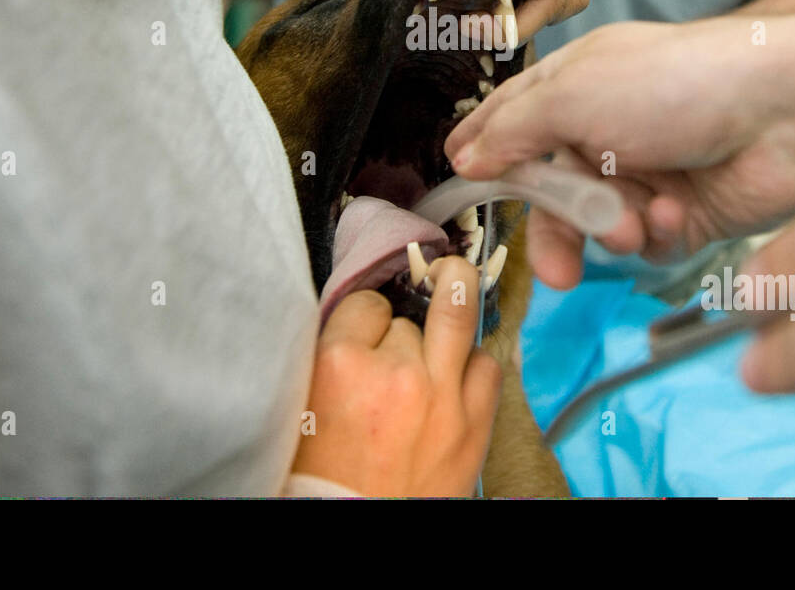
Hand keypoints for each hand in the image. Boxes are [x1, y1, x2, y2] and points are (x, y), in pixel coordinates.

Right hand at [291, 257, 501, 495]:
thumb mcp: (306, 398)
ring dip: (450, 329)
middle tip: (439, 274)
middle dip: (420, 299)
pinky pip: (488, 366)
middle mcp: (396, 373)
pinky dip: (473, 365)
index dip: (368, 315)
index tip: (368, 328)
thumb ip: (335, 350)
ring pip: (460, 323)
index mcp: (340, 362)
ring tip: (446, 330)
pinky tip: (458, 377)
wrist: (351, 521)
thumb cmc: (321, 469)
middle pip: (414, 312)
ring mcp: (441, 398)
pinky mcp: (473, 425)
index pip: (367, 302)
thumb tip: (371, 315)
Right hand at [444, 19, 794, 280]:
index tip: (457, 181)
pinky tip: (679, 212)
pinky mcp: (686, 213)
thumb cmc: (672, 86)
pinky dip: (657, 232)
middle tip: (558, 270)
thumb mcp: (573, 95)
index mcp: (576, 82)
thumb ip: (513, 130)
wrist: (785, 115)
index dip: (484, 148)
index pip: (513, 116)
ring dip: (610, 228)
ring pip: (597, 223)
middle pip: (551, 189)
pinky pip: (646, 241)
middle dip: (556, 227)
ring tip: (635, 225)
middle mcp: (606, 126)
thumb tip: (464, 156)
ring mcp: (646, 171)